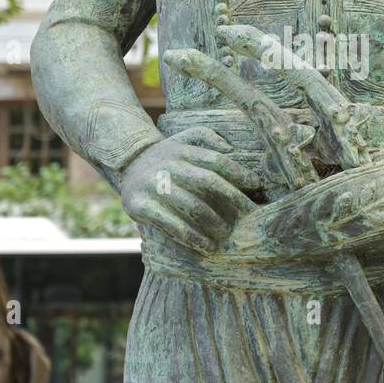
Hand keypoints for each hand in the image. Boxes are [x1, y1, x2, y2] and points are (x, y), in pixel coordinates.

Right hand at [120, 127, 258, 252]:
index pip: (216, 161)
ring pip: (191, 205)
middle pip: (207, 182)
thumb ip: (208, 137)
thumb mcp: (183, 138)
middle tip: (249, 215)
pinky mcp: (140, 206)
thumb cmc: (166, 157)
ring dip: (215, 222)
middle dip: (233, 199)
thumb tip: (231, 149)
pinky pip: (171, 225)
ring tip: (229, 234)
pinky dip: (192, 237)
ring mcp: (153, 186)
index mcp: (181, 149)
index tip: (256, 187)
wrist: (127, 166)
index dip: (239, 174)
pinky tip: (207, 245)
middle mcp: (167, 165)